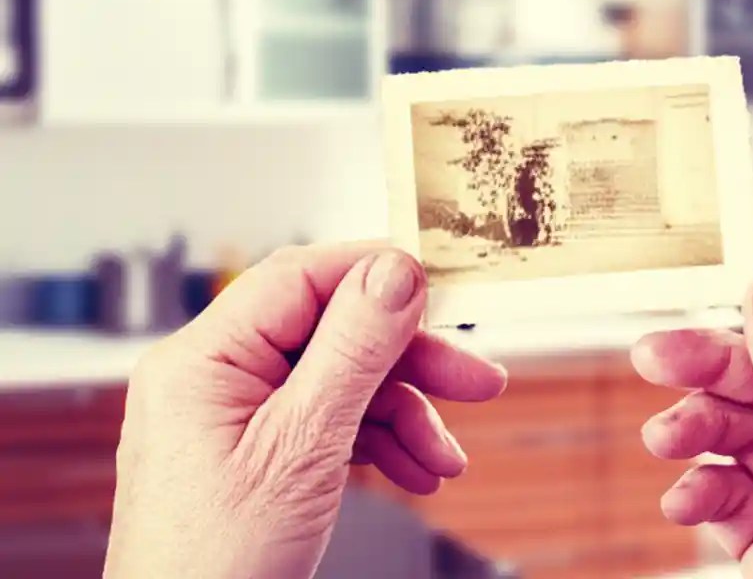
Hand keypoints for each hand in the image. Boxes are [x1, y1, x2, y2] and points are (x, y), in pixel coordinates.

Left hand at [105, 244, 507, 578]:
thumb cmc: (216, 565)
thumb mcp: (302, 447)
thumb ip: (352, 351)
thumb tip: (394, 272)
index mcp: (204, 358)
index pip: (302, 278)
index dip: (378, 274)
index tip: (444, 284)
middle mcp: (216, 377)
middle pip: (334, 333)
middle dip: (411, 362)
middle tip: (478, 380)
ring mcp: (235, 416)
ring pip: (342, 383)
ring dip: (406, 415)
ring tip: (446, 459)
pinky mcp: (257, 452)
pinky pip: (331, 423)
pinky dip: (381, 444)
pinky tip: (417, 472)